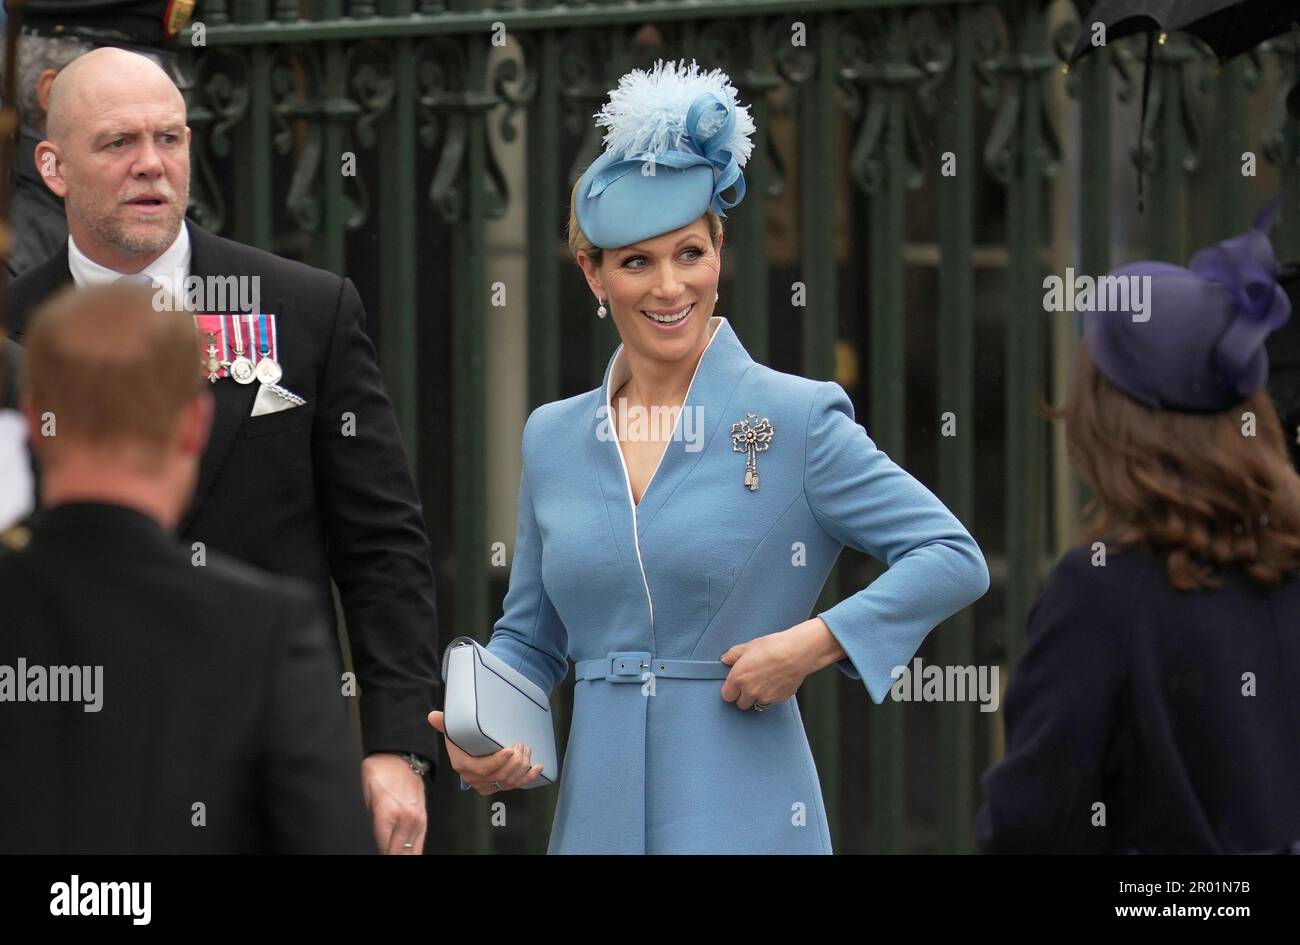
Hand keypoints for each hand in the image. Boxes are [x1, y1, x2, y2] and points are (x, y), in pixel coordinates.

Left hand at [361, 752, 426, 854]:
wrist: (399, 754)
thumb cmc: (379, 772)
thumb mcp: (368, 798)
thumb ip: (375, 821)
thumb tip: (380, 839)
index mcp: (388, 814)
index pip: (385, 848)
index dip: (383, 856)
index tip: (381, 857)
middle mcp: (406, 818)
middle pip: (402, 851)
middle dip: (396, 857)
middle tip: (391, 858)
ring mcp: (417, 817)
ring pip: (415, 848)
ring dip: (408, 855)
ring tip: (404, 858)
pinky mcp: (424, 815)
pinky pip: (421, 838)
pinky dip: (416, 848)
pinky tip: (413, 853)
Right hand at [427, 710, 542, 794]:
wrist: (467, 750)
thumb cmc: (461, 737)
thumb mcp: (452, 729)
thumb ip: (444, 723)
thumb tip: (432, 716)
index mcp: (463, 765)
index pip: (483, 769)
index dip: (498, 762)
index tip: (510, 749)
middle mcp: (475, 779)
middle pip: (499, 776)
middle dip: (515, 762)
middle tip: (521, 745)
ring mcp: (487, 785)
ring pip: (509, 782)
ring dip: (522, 767)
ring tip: (527, 749)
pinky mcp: (499, 786)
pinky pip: (516, 786)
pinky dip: (529, 777)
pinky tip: (538, 767)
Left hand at [720, 618, 844, 710]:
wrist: (798, 653)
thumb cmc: (774, 646)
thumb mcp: (750, 646)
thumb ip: (733, 655)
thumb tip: (725, 659)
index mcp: (738, 677)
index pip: (726, 696)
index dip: (731, 690)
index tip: (735, 685)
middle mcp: (750, 691)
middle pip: (740, 704)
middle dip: (744, 696)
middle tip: (750, 683)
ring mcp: (765, 697)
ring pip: (756, 704)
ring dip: (757, 697)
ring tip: (764, 682)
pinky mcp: (778, 700)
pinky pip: (770, 702)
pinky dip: (771, 696)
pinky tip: (776, 682)